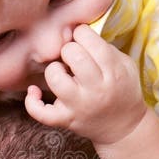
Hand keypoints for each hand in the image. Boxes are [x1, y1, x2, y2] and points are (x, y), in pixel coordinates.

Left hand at [24, 24, 146, 145]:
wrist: (124, 128)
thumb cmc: (122, 89)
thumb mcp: (125, 64)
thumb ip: (105, 47)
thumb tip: (77, 30)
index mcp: (113, 71)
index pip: (88, 39)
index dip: (81, 33)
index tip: (81, 39)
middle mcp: (96, 89)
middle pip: (72, 55)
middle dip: (69, 49)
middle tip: (73, 57)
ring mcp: (79, 106)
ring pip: (55, 79)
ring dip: (54, 70)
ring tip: (62, 73)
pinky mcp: (65, 120)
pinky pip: (40, 112)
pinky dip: (32, 102)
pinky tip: (34, 91)